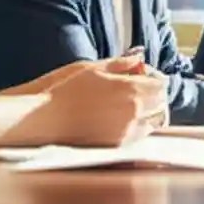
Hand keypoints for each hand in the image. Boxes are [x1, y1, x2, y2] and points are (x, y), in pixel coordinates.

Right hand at [44, 67, 168, 145]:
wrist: (40, 119)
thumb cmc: (61, 90)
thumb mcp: (91, 67)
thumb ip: (120, 63)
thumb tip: (139, 57)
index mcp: (130, 89)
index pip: (161, 84)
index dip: (153, 77)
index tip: (141, 73)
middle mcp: (134, 111)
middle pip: (162, 103)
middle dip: (155, 94)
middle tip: (138, 88)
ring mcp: (127, 131)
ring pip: (155, 122)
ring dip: (150, 111)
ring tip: (131, 104)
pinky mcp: (118, 146)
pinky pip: (141, 136)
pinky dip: (139, 126)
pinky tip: (121, 118)